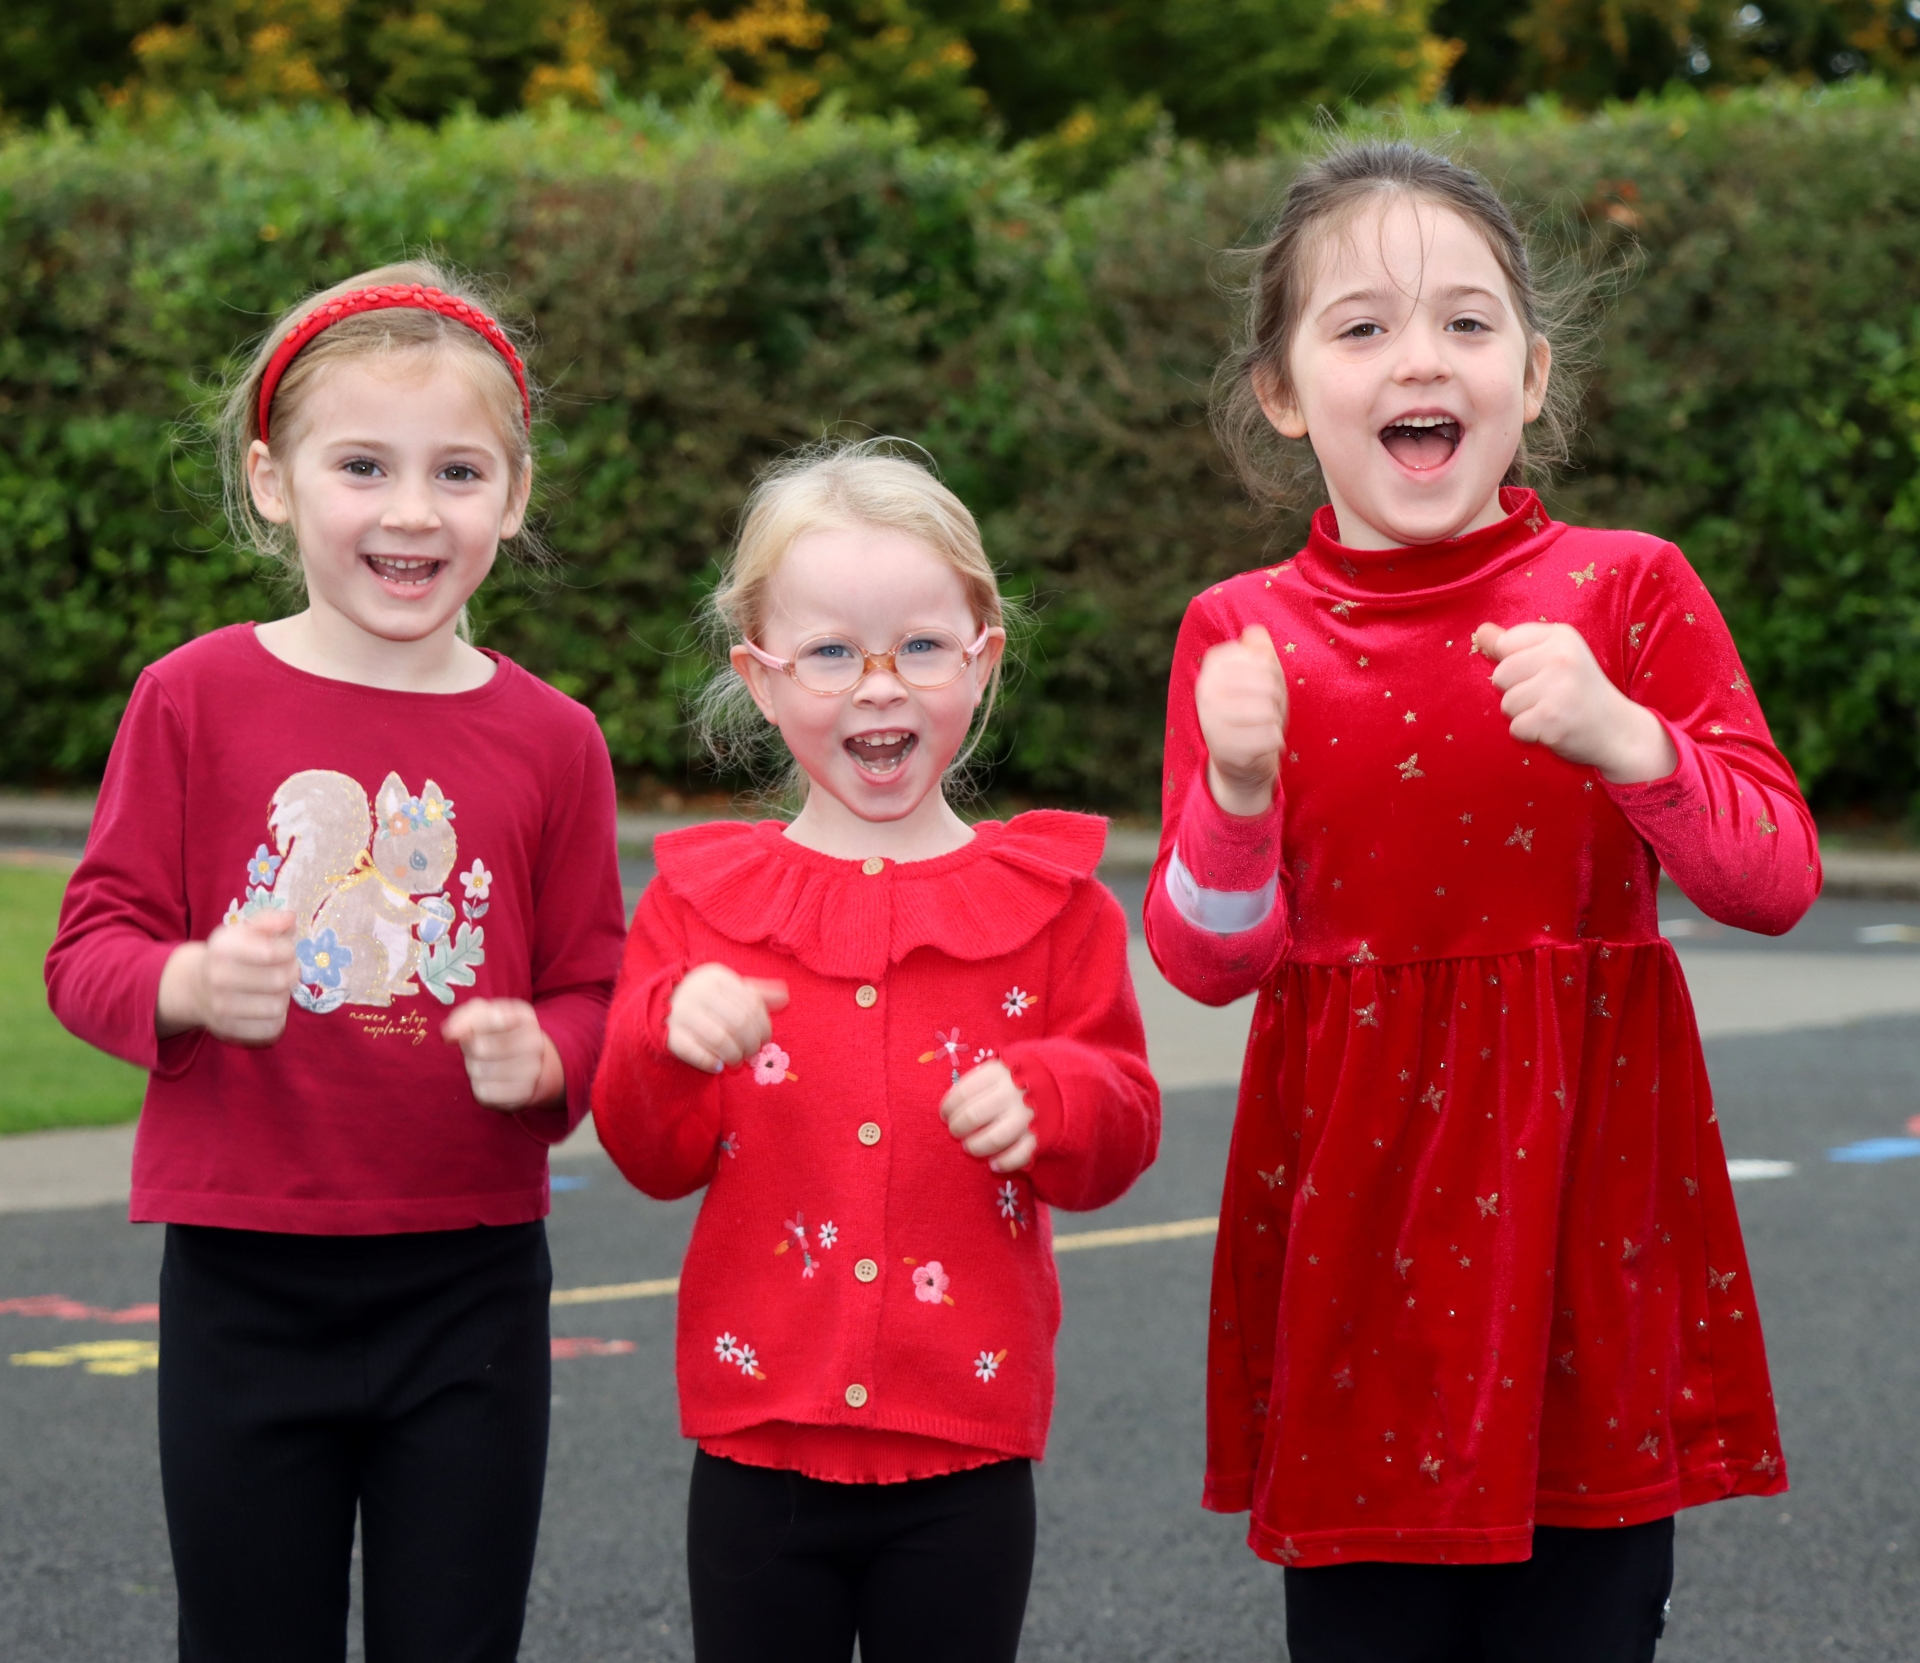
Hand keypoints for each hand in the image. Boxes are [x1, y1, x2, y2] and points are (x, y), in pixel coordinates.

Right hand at [156, 909, 297, 1044]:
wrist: (196, 985)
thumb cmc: (230, 955)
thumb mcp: (243, 931)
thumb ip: (269, 921)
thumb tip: (291, 918)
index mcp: (222, 949)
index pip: (272, 953)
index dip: (289, 951)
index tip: (287, 951)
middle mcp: (218, 978)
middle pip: (278, 981)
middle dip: (291, 973)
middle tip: (288, 970)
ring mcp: (221, 1007)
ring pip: (277, 1006)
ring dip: (285, 997)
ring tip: (278, 989)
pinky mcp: (229, 1029)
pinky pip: (271, 1028)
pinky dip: (278, 1018)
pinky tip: (269, 1006)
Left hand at [442, 998, 562, 1111]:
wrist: (528, 1064)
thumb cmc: (498, 1035)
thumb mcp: (483, 1016)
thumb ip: (464, 1018)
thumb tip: (448, 1032)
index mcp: (524, 1017)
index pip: (490, 1019)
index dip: (472, 1026)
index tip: (471, 1030)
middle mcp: (534, 1042)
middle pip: (479, 1047)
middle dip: (470, 1048)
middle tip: (479, 1048)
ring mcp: (532, 1070)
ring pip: (479, 1071)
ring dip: (474, 1068)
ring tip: (486, 1064)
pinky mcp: (522, 1094)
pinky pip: (484, 1091)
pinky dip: (479, 1086)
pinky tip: (490, 1080)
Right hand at [666, 965, 789, 1073]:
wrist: (662, 1005)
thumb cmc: (707, 998)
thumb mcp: (729, 989)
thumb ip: (757, 993)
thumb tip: (785, 997)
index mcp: (716, 977)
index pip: (752, 1003)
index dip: (764, 1026)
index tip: (765, 1039)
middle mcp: (698, 992)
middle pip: (739, 1022)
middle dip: (751, 1043)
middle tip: (752, 1054)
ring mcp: (681, 1013)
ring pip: (720, 1039)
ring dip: (734, 1055)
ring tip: (737, 1061)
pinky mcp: (669, 1034)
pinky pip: (695, 1053)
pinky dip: (711, 1063)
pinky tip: (717, 1066)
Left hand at [940, 1060, 1034, 1173]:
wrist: (1062, 1084)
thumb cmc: (1019, 1078)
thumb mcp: (999, 1068)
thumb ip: (977, 1081)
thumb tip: (950, 1103)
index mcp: (999, 1074)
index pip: (962, 1092)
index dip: (947, 1107)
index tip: (945, 1114)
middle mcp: (1012, 1094)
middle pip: (972, 1117)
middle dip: (957, 1128)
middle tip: (956, 1130)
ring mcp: (1026, 1117)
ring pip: (992, 1140)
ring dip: (975, 1146)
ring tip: (970, 1146)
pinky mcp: (1039, 1137)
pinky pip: (1017, 1157)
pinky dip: (1002, 1163)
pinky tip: (993, 1164)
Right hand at [1196, 625, 1288, 815]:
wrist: (1239, 759)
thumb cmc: (1253, 709)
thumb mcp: (1260, 675)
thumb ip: (1259, 651)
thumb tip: (1255, 632)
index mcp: (1213, 665)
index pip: (1263, 660)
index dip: (1273, 674)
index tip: (1262, 686)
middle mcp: (1206, 689)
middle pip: (1268, 685)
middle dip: (1276, 700)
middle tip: (1266, 709)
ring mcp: (1212, 719)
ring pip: (1268, 712)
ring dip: (1274, 722)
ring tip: (1262, 726)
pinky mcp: (1224, 748)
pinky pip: (1270, 737)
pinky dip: (1273, 742)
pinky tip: (1260, 744)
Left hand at [1473, 622, 1677, 784]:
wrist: (1620, 731)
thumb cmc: (1580, 693)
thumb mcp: (1554, 659)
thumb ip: (1515, 645)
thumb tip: (1480, 631)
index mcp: (1560, 636)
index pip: (1505, 644)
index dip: (1515, 666)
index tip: (1543, 673)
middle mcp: (1560, 657)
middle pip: (1500, 675)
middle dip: (1516, 692)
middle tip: (1549, 697)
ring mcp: (1558, 688)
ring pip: (1506, 704)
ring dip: (1523, 715)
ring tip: (1552, 712)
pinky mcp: (1552, 718)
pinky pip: (1515, 728)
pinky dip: (1530, 734)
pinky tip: (1553, 728)